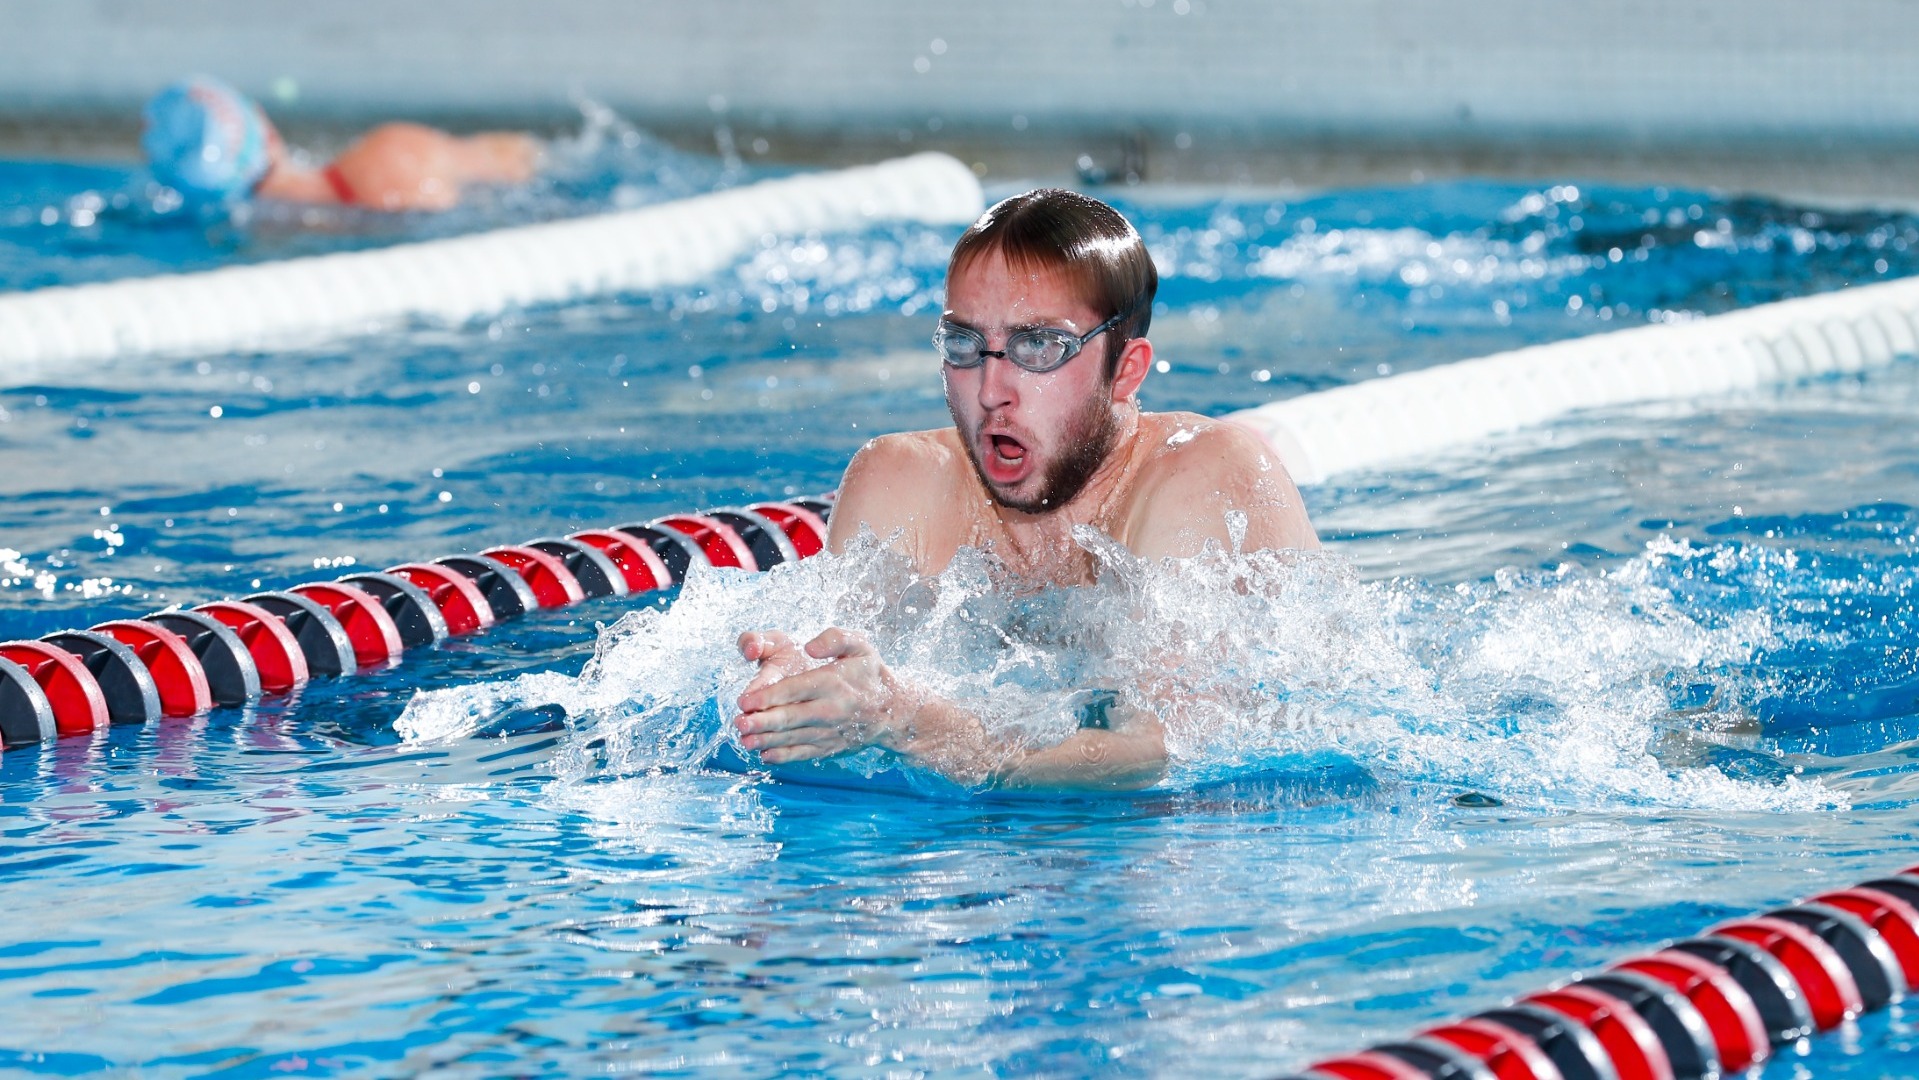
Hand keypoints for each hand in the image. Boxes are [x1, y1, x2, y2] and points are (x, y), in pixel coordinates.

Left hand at [734, 628, 904, 763]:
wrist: (892, 710)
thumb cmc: (868, 673)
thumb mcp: (860, 645)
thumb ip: (835, 638)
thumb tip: (808, 647)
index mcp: (833, 682)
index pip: (795, 690)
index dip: (768, 696)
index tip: (745, 701)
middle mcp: (830, 710)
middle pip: (790, 717)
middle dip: (762, 722)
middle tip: (739, 723)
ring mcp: (829, 731)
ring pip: (793, 738)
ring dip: (766, 740)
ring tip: (744, 741)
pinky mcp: (829, 746)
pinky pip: (803, 753)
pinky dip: (784, 756)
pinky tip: (765, 754)